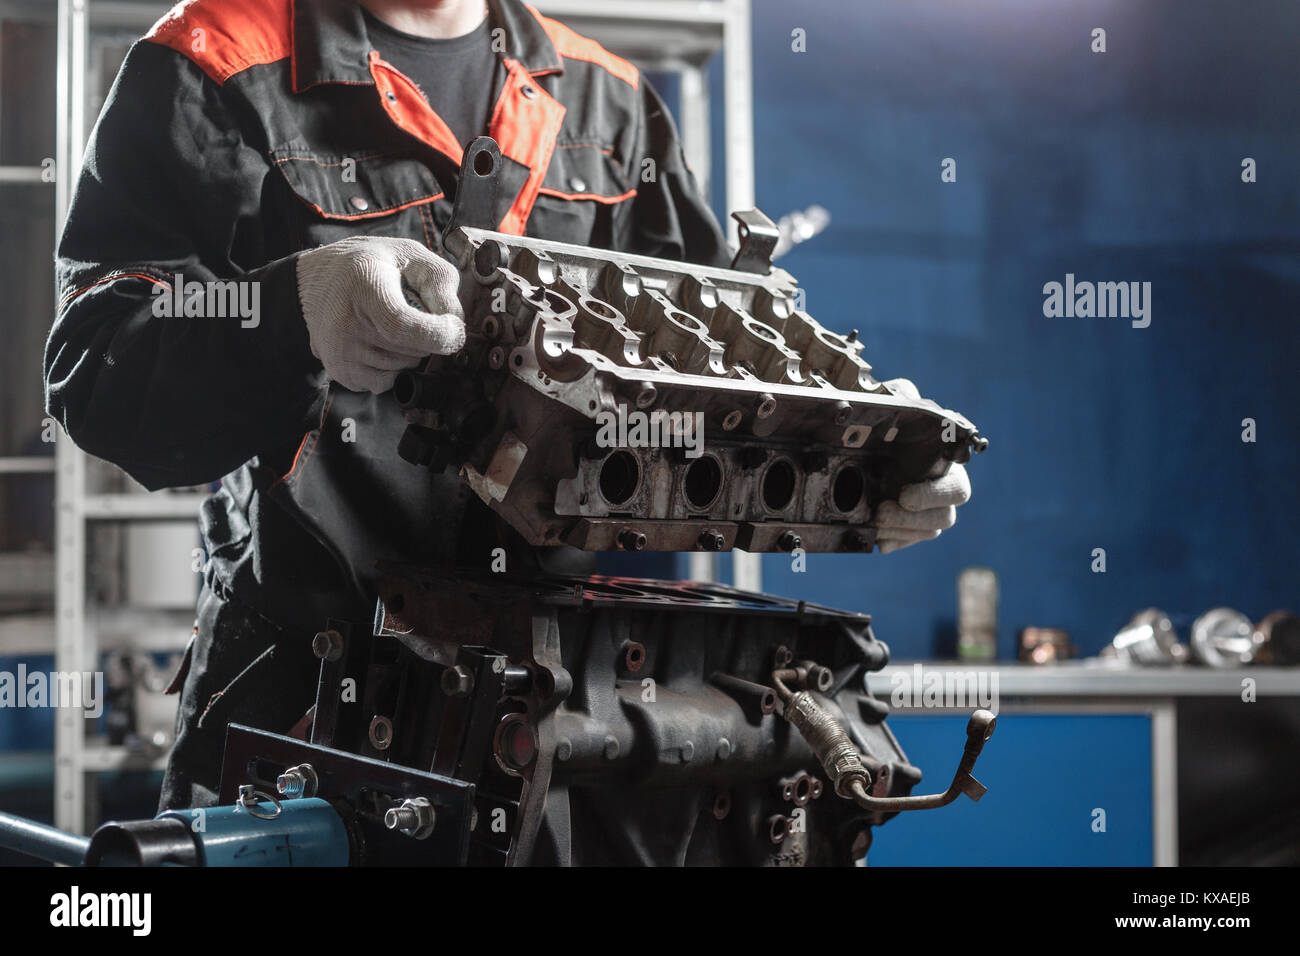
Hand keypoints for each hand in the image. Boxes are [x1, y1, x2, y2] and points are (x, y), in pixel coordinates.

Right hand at [296, 236, 464, 392]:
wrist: (313, 281)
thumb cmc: (367, 264)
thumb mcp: (408, 253)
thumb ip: (440, 281)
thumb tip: (455, 321)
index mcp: (364, 288)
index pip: (404, 326)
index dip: (439, 333)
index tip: (453, 326)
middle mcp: (347, 325)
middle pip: (414, 351)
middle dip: (429, 337)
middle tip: (412, 312)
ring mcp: (342, 354)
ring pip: (405, 368)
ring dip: (411, 350)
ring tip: (389, 322)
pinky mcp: (342, 373)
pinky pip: (388, 382)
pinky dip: (394, 366)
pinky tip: (380, 340)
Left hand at [872, 378, 971, 552]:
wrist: (864, 442)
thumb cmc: (890, 418)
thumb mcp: (896, 400)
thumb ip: (903, 394)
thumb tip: (902, 394)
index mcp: (948, 467)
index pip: (957, 490)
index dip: (934, 496)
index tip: (904, 495)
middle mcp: (940, 493)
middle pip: (943, 519)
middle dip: (913, 520)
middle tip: (881, 512)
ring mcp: (924, 513)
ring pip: (925, 533)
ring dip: (900, 532)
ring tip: (874, 523)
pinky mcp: (905, 527)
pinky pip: (905, 542)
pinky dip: (893, 543)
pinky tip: (877, 541)